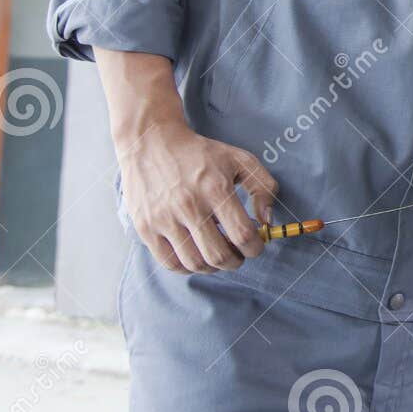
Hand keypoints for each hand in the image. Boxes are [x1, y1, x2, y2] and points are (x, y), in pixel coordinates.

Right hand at [118, 117, 276, 274]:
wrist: (152, 143)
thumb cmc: (201, 154)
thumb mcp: (241, 160)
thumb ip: (264, 187)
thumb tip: (267, 221)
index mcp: (215, 189)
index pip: (242, 234)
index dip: (255, 247)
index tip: (256, 245)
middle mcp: (188, 206)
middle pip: (218, 255)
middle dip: (235, 262)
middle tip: (238, 255)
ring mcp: (164, 219)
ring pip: (194, 263)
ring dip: (213, 268)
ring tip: (218, 255)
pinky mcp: (145, 227)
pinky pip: (169, 262)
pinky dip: (187, 267)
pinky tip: (196, 256)